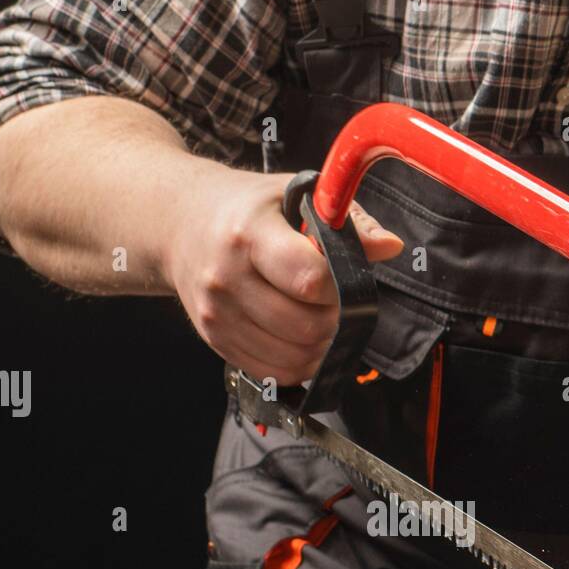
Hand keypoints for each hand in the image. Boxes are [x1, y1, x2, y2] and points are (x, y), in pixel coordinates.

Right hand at [165, 165, 401, 384]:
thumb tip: (389, 247)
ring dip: (319, 348)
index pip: (311, 279)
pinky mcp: (214, 339)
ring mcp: (217, 313)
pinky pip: (271, 372)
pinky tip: (298, 339)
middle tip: (334, 305)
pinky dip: (296, 364)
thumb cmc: (247, 208)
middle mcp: (226, 277)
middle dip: (334, 322)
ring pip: (292, 358)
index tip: (341, 278)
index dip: (339, 287)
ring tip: (319, 322)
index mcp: (249, 233)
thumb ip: (347, 223)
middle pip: (305, 327)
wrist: (179, 223)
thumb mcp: (295, 196)